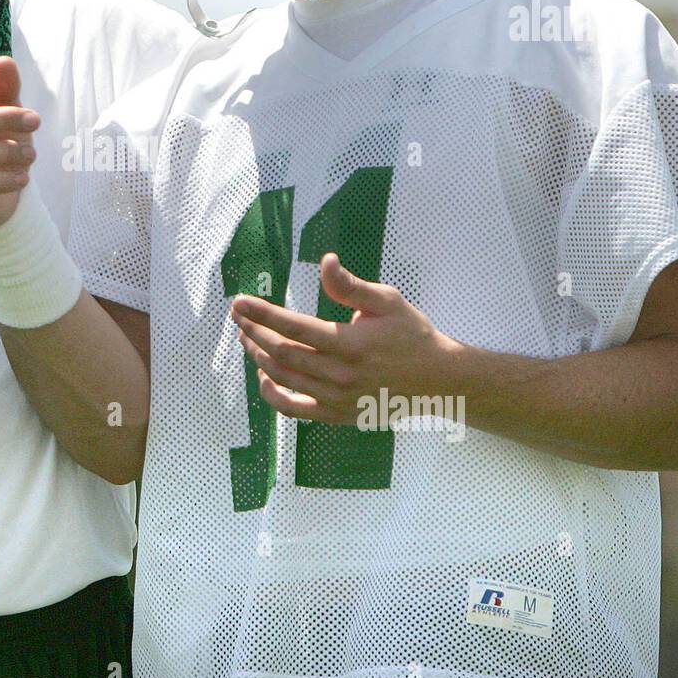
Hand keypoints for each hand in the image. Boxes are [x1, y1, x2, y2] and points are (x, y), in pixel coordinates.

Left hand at [230, 253, 461, 424]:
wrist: (438, 381)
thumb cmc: (411, 335)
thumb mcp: (387, 301)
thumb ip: (351, 286)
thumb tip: (326, 262)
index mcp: (350, 344)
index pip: (294, 327)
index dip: (262, 314)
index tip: (239, 302)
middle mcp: (340, 375)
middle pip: (283, 352)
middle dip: (254, 331)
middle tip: (239, 315)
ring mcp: (336, 399)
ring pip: (284, 378)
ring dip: (259, 356)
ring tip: (246, 337)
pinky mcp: (337, 415)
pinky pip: (295, 409)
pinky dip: (273, 394)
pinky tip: (263, 376)